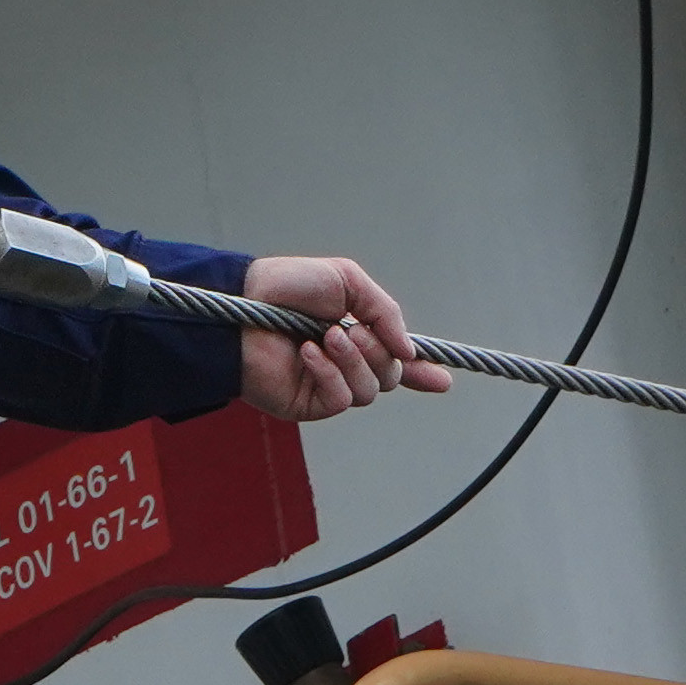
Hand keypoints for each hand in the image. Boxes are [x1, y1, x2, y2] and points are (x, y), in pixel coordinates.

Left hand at [236, 256, 452, 419]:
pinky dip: (330, 373)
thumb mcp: (347, 281)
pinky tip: (307, 353)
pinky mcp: (307, 403)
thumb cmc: (286, 285)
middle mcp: (345, 363)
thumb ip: (385, 312)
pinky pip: (341, 399)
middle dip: (378, 352)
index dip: (422, 372)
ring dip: (354, 360)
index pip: (397, 361)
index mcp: (356, 334)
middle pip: (391, 377)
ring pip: (371, 391)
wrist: (242, 300)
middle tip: (349, 329)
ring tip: (325, 336)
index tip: (443, 379)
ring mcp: (327, 384)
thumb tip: (411, 351)